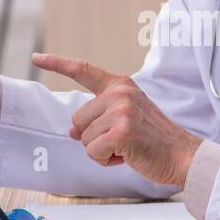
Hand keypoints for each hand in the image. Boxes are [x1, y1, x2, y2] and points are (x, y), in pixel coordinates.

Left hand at [33, 51, 202, 187]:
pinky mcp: (122, 131)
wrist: (182, 155)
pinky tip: (127, 155)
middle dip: (94, 137)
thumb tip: (72, 132)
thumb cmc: (154, 139)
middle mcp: (120, 92)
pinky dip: (106, 160)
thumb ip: (98, 118)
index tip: (36, 58)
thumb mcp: (126, 118)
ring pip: (84, 138)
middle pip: (78, 119)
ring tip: (128, 147)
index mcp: (121, 84)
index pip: (83, 70)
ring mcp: (121, 110)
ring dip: (102, 150)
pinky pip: (93, 152)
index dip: (57, 64)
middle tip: (123, 139)